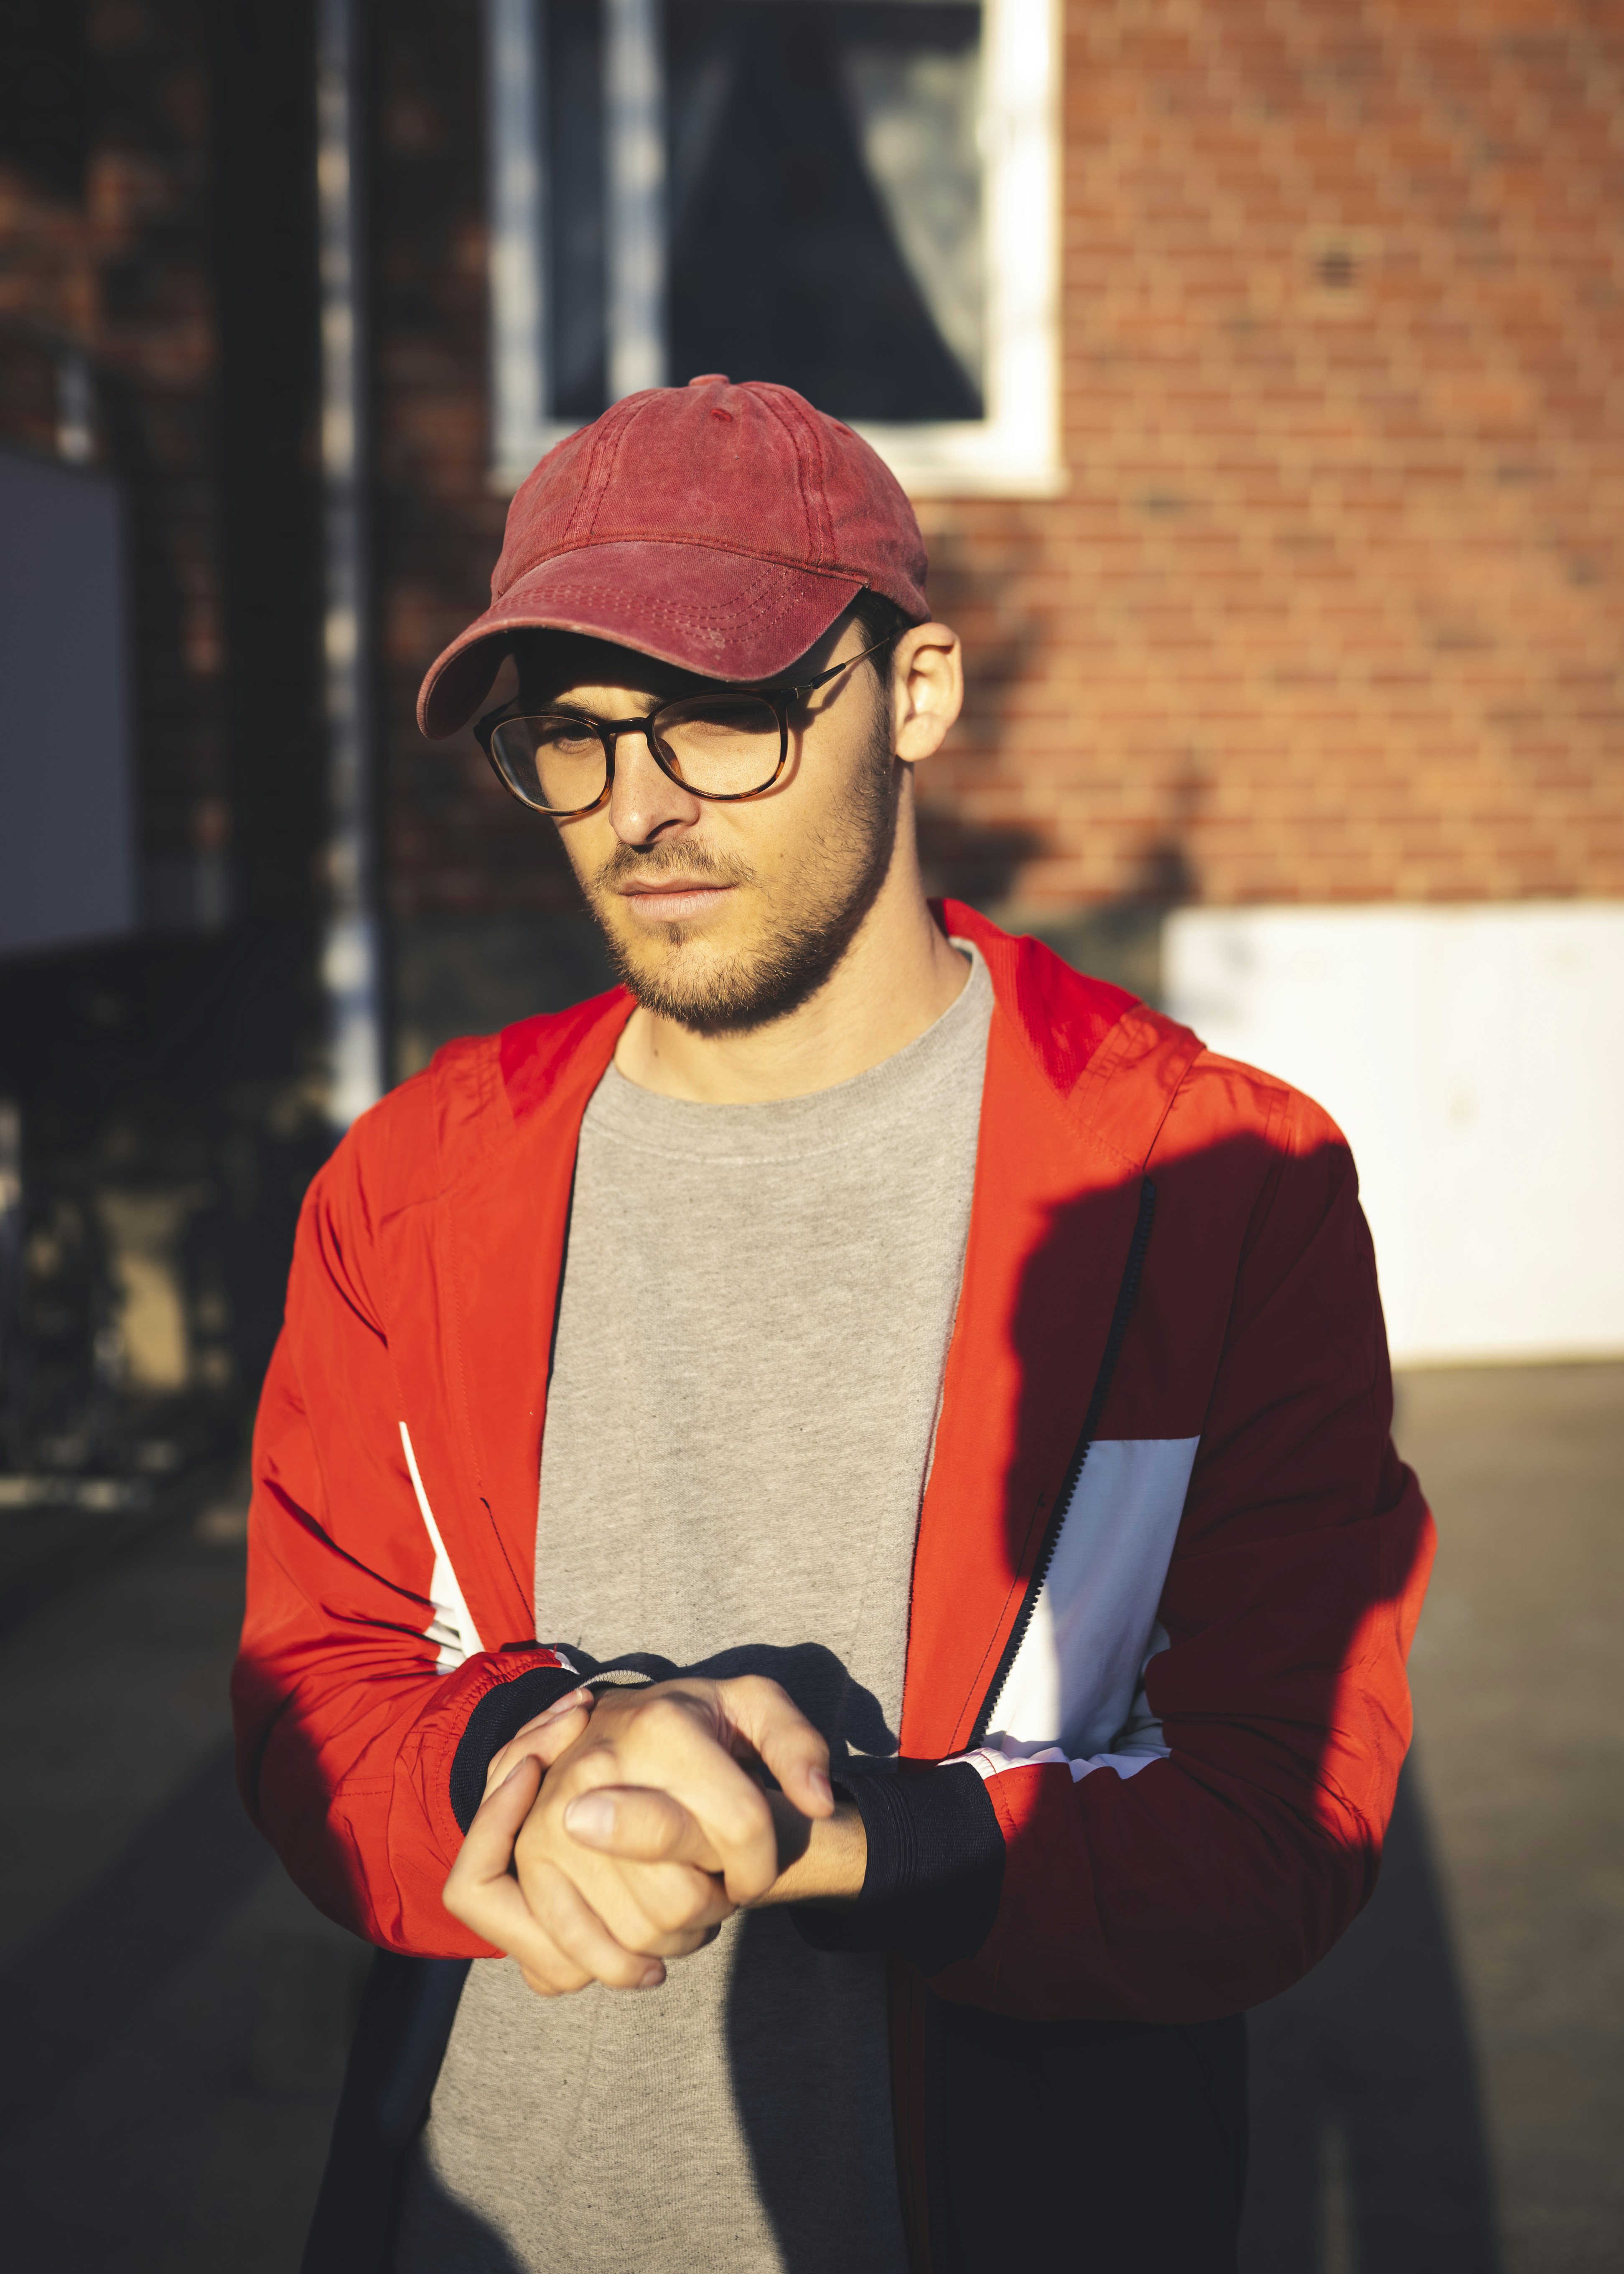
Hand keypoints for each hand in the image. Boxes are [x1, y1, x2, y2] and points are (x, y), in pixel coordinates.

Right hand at [446, 1675, 834, 1996]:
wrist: (609, 1726)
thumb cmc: (693, 1726)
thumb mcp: (752, 1709)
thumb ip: (798, 1744)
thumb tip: (816, 1801)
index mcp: (660, 1727)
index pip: (741, 1826)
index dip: (763, 1864)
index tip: (757, 1864)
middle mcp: (594, 1772)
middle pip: (684, 1895)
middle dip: (718, 1905)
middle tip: (718, 1884)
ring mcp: (549, 1823)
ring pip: (639, 1930)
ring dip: (678, 1940)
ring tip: (687, 1908)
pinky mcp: (526, 1867)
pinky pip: (577, 1952)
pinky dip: (622, 1969)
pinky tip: (650, 1959)